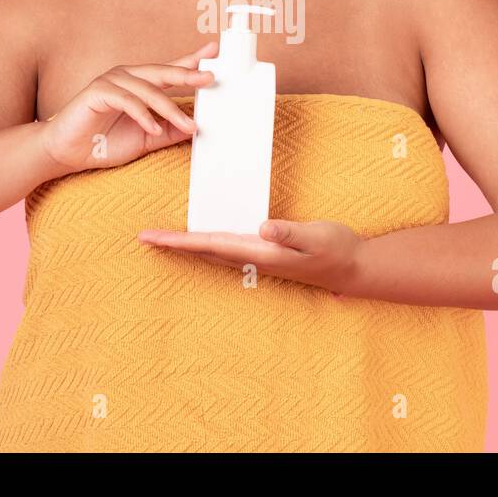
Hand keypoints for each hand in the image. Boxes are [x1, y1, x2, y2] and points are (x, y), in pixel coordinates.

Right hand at [40, 40, 216, 174]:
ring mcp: (112, 80)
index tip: (215, 50)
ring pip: (148, 89)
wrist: (68, 153)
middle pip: (163, 72)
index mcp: (141, 84)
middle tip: (210, 78)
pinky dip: (142, 115)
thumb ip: (170, 131)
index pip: (171, 69)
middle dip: (188, 74)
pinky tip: (153, 129)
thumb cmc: (104, 142)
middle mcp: (128, 76)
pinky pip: (126, 100)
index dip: (192, 59)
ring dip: (169, 109)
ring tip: (187, 126)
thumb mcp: (147, 139)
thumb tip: (198, 127)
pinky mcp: (98, 91)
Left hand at [138, 219, 364, 297]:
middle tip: (143, 238)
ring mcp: (257, 259)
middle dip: (172, 245)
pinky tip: (201, 238)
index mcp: (259, 253)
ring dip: (185, 246)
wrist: (353, 268)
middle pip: (202, 252)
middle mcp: (252, 259)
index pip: (209, 244)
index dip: (178, 241)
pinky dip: (205, 243)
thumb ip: (290, 233)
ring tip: (163, 239)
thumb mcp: (317, 236)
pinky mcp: (264, 254)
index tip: (151, 238)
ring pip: (211, 252)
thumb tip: (262, 228)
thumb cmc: (336, 250)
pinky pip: (224, 249)